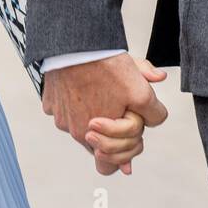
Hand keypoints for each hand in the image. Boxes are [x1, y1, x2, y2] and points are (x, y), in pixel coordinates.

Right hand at [42, 53, 168, 175]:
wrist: (76, 43)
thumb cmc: (106, 68)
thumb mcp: (142, 92)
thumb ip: (154, 112)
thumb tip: (156, 118)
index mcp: (94, 138)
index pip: (108, 164)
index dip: (124, 148)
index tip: (130, 129)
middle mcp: (73, 131)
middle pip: (96, 140)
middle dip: (110, 127)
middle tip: (119, 104)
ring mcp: (59, 115)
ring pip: (80, 121)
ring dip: (92, 110)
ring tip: (102, 86)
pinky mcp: (50, 99)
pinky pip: (65, 104)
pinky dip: (74, 97)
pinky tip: (84, 82)